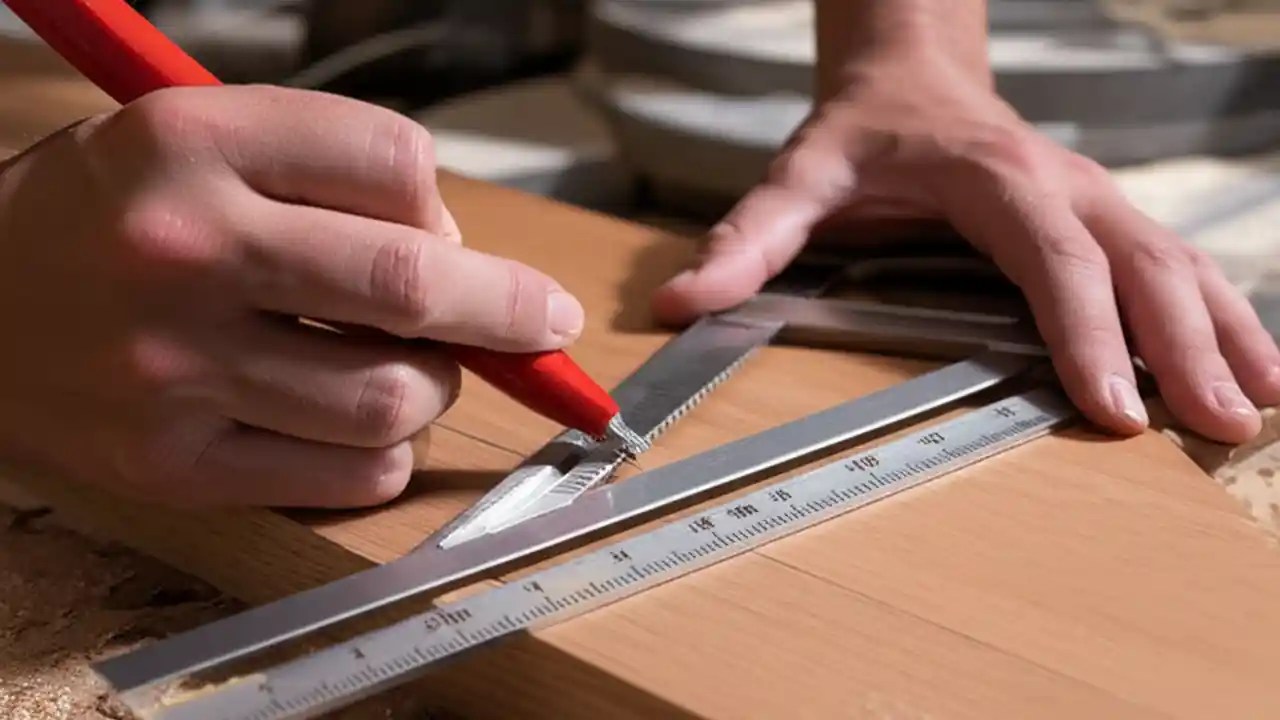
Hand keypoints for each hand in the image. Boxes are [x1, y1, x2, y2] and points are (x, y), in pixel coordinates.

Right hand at [0, 85, 584, 507]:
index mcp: (194, 143)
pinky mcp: (174, 463)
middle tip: (546, 320)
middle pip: (413, 288)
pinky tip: (354, 423)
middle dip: (511, 310)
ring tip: (404, 371)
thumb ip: (324, 176)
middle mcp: (185, 250)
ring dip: (435, 388)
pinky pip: (347, 476)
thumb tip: (460, 261)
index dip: (445, 209)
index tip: (447, 239)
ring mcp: (175, 368)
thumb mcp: (195, 140)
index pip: (396, 161)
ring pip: (393, 399)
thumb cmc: (105, 215)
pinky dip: (386, 454)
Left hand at [652, 56, 1279, 443]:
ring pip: (1178, 262)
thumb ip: (747, 239)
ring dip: (1224, 332)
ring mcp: (1095, 199)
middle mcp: (1062, 185)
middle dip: (1182, 345)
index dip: (1085, 329)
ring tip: (1259, 407)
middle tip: (1214, 425)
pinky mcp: (1106, 218)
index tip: (1110, 405)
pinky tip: (1255, 364)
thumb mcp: (798, 177)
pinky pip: (1177, 265)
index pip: (1052, 256)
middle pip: (1140, 263)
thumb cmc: (863, 133)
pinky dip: (1222, 313)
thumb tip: (678, 302)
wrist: (910, 76)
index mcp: (994, 177)